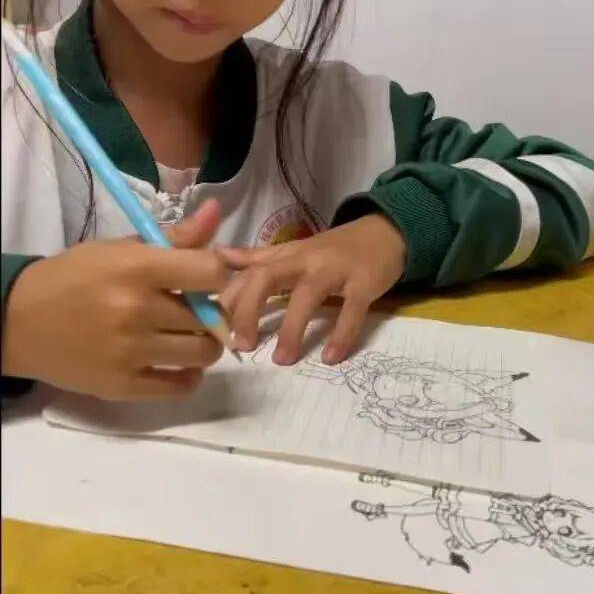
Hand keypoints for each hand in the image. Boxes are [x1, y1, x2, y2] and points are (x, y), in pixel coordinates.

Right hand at [2, 200, 228, 400]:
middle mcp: (136, 311)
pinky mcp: (122, 386)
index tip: (205, 276)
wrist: (19, 321)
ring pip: (204, 353)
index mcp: (136, 269)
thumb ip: (174, 236)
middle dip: (210, 309)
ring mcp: (130, 353)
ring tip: (187, 333)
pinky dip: (188, 375)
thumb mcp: (119, 247)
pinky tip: (177, 361)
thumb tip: (215, 210)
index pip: (211, 272)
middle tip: (194, 306)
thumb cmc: (74, 277)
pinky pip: (181, 388)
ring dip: (204, 342)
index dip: (218, 273)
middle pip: (210, 316)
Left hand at [219, 214, 406, 365]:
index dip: (226, 298)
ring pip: (307, 295)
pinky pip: (351, 310)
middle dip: (249, 310)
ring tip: (282, 361)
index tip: (209, 328)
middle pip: (268, 277)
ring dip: (292, 328)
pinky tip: (331, 357)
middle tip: (239, 346)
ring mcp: (335, 270)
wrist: (385, 233)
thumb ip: (257, 258)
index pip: (247, 273)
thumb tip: (218, 257)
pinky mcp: (364, 283)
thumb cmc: (334, 248)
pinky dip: (341, 334)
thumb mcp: (294, 250)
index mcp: (285, 255)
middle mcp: (305, 260)